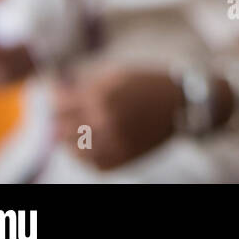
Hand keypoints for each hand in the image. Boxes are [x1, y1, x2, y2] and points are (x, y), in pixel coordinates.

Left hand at [52, 68, 184, 170]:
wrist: (182, 104)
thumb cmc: (149, 84)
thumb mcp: (119, 74)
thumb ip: (88, 83)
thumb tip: (60, 91)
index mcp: (101, 97)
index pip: (60, 105)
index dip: (56, 100)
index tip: (57, 98)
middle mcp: (104, 121)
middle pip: (62, 128)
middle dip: (60, 120)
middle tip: (61, 116)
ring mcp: (113, 143)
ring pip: (74, 150)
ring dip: (69, 141)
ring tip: (72, 132)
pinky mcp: (123, 159)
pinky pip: (93, 164)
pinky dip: (86, 157)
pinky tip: (87, 147)